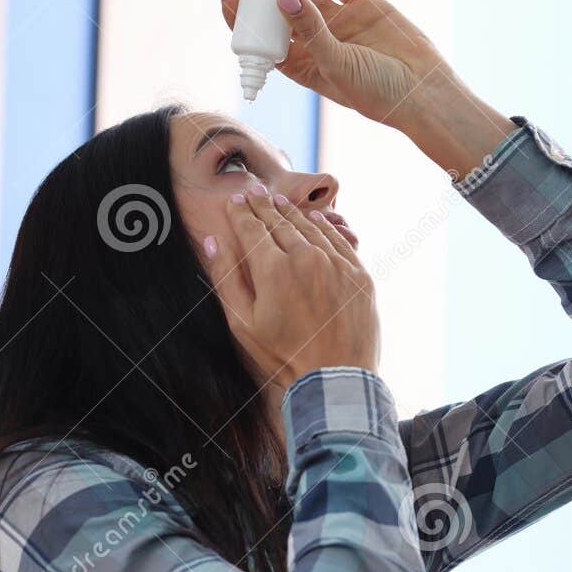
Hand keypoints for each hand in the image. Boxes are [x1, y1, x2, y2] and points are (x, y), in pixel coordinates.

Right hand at [201, 188, 379, 388]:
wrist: (336, 377)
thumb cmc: (284, 355)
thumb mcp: (243, 323)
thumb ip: (226, 278)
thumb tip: (213, 241)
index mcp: (274, 270)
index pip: (252, 230)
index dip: (241, 213)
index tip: (235, 201)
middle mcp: (307, 259)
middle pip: (280, 223)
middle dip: (264, 207)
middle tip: (254, 193)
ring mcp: (337, 265)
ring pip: (310, 228)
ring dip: (292, 213)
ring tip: (278, 202)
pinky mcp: (359, 275)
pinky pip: (339, 241)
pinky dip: (325, 227)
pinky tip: (316, 220)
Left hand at [222, 0, 450, 127]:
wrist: (424, 89)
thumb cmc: (378, 93)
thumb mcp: (337, 66)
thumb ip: (311, 32)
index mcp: (306, 66)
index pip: (266, 40)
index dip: (245, 20)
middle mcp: (319, 43)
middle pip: (279, 11)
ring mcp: (341, 22)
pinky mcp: (362, 6)